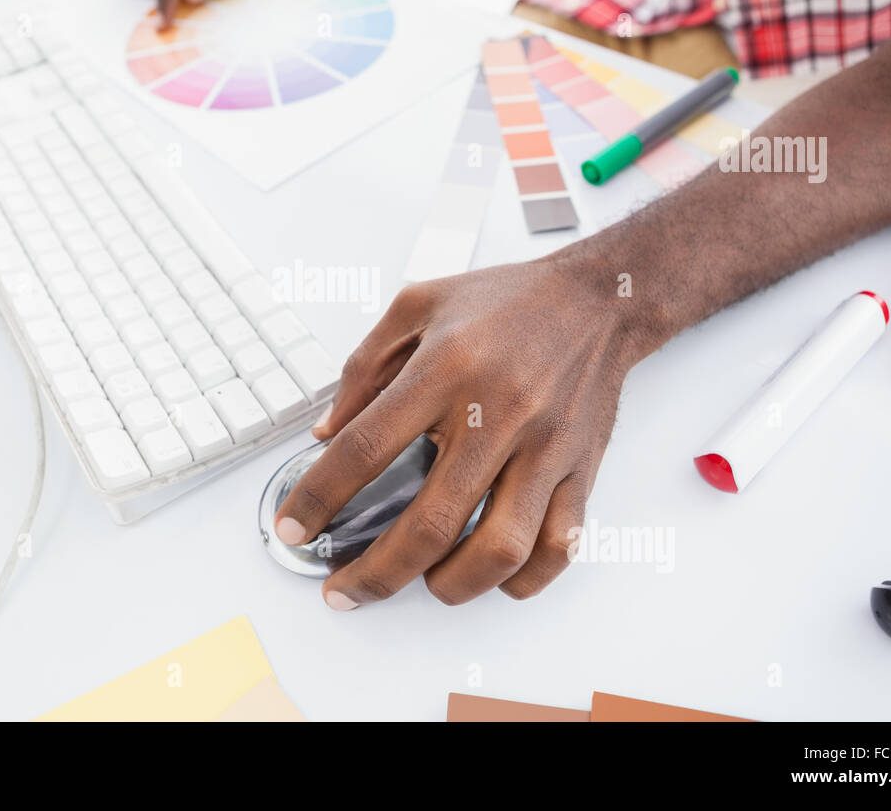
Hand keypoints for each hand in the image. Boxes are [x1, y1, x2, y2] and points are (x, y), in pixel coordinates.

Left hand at [273, 255, 653, 607]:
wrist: (597, 300)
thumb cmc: (505, 302)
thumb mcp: (416, 306)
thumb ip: (363, 368)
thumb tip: (324, 434)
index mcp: (446, 369)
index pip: (366, 448)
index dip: (318, 496)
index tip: (292, 527)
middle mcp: (498, 413)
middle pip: (429, 521)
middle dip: (375, 573)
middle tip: (344, 591)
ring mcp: (544, 448)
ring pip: (499, 550)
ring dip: (451, 585)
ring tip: (423, 585)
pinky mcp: (581, 470)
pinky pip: (558, 547)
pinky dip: (522, 579)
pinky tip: (492, 579)